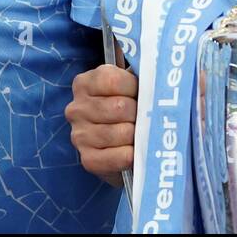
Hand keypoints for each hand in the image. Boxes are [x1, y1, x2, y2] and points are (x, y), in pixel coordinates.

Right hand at [65, 64, 137, 184]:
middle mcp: (77, 108)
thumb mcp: (130, 84)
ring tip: (140, 132)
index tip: (141, 92)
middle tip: (144, 116)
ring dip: (137, 134)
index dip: (135, 87)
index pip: (113, 81)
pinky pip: (117, 157)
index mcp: (85, 83)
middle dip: (139, 112)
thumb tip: (160, 79)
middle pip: (119, 107)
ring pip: (121, 132)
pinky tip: (134, 150)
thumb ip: (139, 77)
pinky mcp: (88, 160)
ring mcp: (79, 135)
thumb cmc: (128, 105)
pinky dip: (132, 154)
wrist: (119, 141)